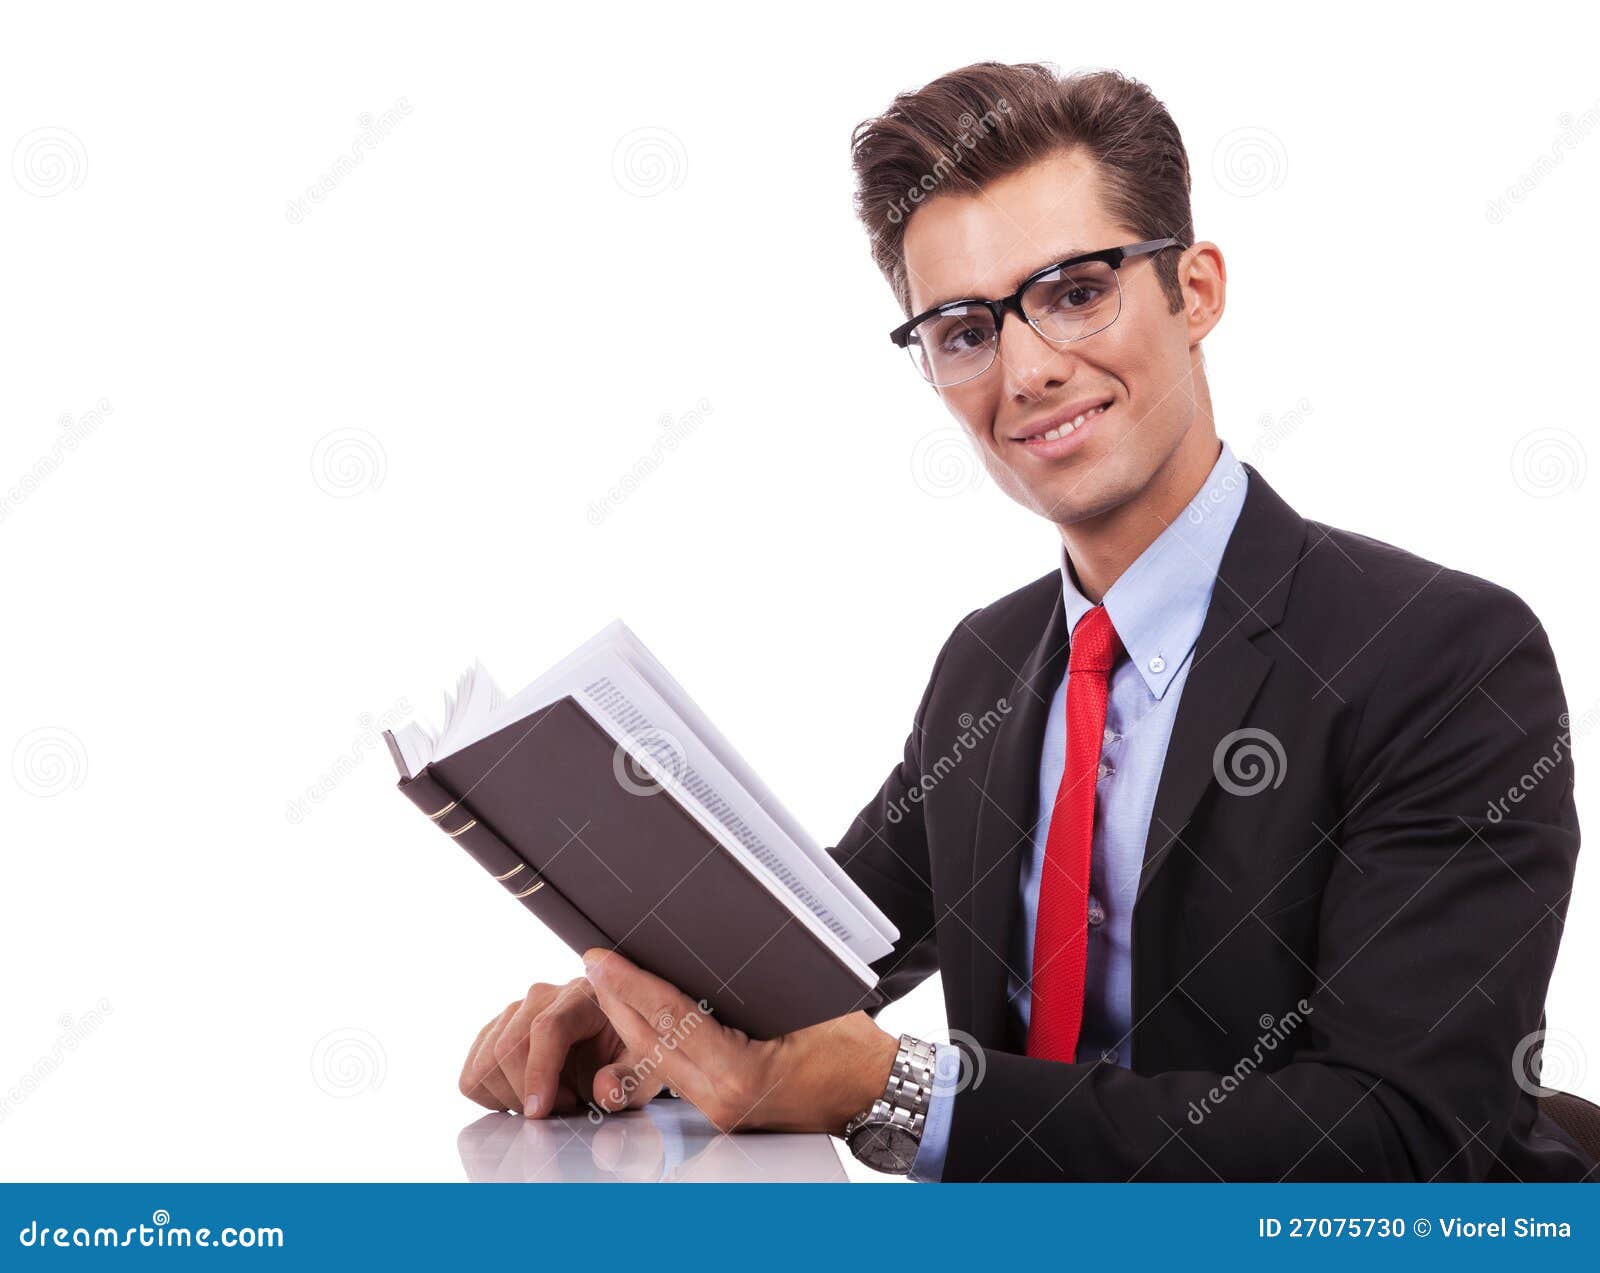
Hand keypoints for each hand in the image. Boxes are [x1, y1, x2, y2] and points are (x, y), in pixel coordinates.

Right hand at [458, 976, 665, 1117]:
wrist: (612, 1041)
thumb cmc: (628, 1053)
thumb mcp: (643, 1069)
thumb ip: (628, 1081)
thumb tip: (604, 1090)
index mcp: (584, 996)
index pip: (547, 1027)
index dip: (538, 1072)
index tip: (539, 1111)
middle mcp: (543, 996)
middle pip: (509, 1047)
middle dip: (528, 1092)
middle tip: (566, 1106)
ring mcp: (514, 1012)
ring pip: (485, 1062)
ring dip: (512, 1096)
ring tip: (550, 1100)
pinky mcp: (494, 1033)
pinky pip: (473, 1074)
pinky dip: (493, 1096)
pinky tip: (526, 1095)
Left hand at [581, 947, 898, 1133]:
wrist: (874, 1093)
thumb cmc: (850, 1049)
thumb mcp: (800, 1005)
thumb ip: (746, 988)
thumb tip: (698, 952)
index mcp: (738, 1074)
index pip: (670, 1020)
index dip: (632, 986)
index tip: (602, 960)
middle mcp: (720, 1099)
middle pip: (649, 1044)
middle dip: (616, 1001)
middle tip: (593, 963)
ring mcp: (717, 1110)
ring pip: (654, 1061)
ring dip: (628, 1020)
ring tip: (607, 982)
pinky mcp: (719, 1108)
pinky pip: (674, 1071)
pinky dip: (653, 1039)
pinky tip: (641, 1015)